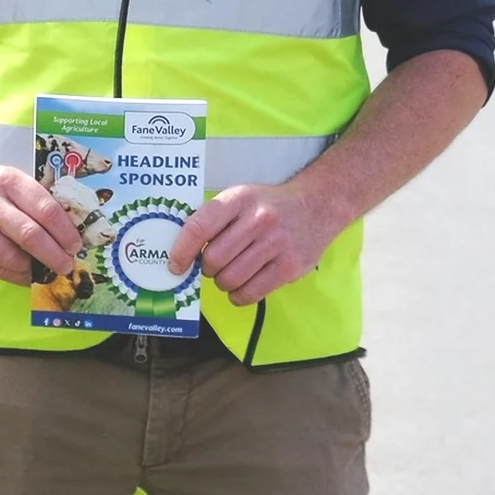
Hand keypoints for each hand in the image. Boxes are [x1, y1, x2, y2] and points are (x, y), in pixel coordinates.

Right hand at [0, 161, 81, 284]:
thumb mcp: (12, 181)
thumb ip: (35, 201)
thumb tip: (66, 234)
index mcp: (8, 180)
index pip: (45, 209)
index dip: (64, 232)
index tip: (75, 246)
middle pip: (29, 235)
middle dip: (53, 255)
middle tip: (66, 266)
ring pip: (9, 256)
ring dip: (33, 269)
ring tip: (46, 273)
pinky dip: (12, 275)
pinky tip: (24, 275)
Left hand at [169, 179, 334, 306]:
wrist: (318, 206)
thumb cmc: (271, 205)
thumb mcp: (242, 199)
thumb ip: (214, 220)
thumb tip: (181, 253)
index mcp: (240, 199)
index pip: (200, 226)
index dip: (182, 250)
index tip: (176, 265)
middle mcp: (258, 219)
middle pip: (213, 259)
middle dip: (208, 269)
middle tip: (215, 265)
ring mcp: (276, 244)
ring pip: (229, 279)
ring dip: (223, 283)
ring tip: (232, 273)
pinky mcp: (289, 267)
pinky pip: (250, 294)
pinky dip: (239, 295)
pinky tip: (243, 286)